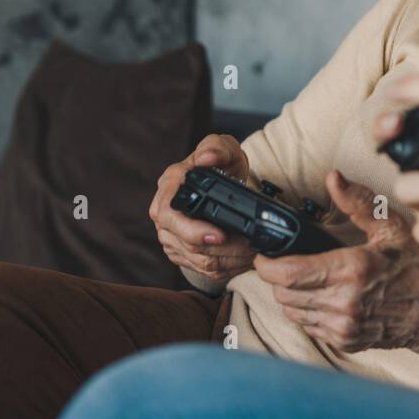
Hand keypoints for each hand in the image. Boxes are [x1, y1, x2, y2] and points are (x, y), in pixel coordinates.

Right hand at [150, 134, 255, 285]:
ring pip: (200, 261)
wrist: (223, 185)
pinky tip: (245, 259)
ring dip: (231, 259)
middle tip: (250, 245)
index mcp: (168, 188)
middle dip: (224, 248)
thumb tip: (207, 157)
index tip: (221, 234)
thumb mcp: (224, 149)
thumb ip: (217, 148)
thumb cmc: (221, 165)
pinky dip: (230, 268)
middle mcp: (164, 216)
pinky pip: (206, 271)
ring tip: (254, 251)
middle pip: (188, 245)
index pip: (171, 217)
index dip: (194, 230)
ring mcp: (172, 238)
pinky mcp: (183, 256)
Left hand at [252, 169, 418, 354]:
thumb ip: (358, 202)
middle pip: (283, 294)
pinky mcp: (344, 341)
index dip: (267, 265)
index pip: (288, 274)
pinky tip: (322, 297)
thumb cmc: (417, 267)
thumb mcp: (391, 227)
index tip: (265, 256)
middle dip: (277, 278)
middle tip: (285, 263)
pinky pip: (308, 327)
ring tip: (304, 279)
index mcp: (351, 270)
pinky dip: (307, 312)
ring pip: (292, 312)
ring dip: (290, 296)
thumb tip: (334, 178)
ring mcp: (343, 326)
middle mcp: (344, 302)